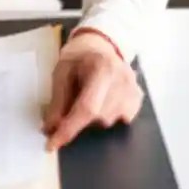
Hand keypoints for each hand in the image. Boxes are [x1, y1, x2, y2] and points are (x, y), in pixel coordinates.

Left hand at [42, 30, 141, 150]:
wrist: (100, 43)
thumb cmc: (79, 57)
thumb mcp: (61, 72)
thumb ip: (57, 101)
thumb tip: (51, 129)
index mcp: (102, 68)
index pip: (87, 108)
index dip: (69, 129)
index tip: (53, 144)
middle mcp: (122, 79)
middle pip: (99, 118)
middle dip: (79, 119)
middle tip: (71, 104)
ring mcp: (134, 89)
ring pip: (109, 122)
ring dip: (93, 117)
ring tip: (89, 96)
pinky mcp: (138, 96)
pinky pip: (121, 119)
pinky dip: (107, 115)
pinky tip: (102, 100)